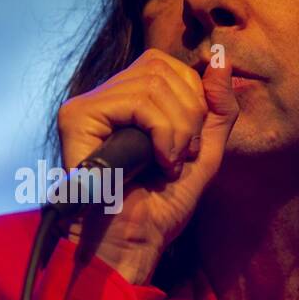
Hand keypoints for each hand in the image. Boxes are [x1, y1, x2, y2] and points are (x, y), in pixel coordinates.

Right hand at [56, 48, 239, 283]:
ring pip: (152, 83)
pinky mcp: (78, 117)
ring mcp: (87, 106)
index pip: (166, 66)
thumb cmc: (161, 207)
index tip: (189, 147)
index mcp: (127, 102)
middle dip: (190, 114)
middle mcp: (103, 99)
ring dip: (178, 128)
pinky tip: (158, 161)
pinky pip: (139, 102)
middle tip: (181, 157)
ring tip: (168, 163)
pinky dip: (163, 132)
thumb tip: (220, 57)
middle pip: (161, 68)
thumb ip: (217, 107)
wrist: (134, 241)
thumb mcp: (203, 152)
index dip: (193, 99)